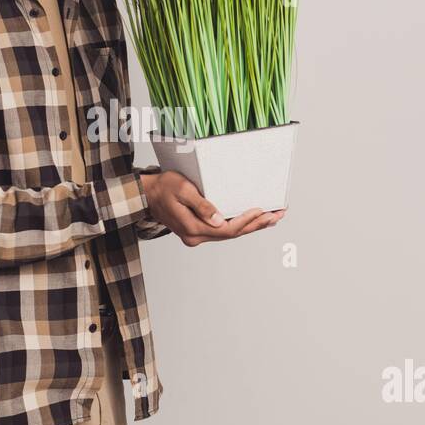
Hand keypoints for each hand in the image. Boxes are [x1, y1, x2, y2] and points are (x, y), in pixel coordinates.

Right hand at [139, 171, 284, 246]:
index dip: (247, 221)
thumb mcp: (182, 190)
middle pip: (233, 234)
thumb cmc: (163, 188)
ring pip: (230, 233)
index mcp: (193, 228)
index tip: (263, 211)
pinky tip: (253, 221)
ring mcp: (197, 236)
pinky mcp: (199, 231)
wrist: (147, 195)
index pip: (227, 229)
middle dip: (257, 224)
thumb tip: (219, 219)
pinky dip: (240, 225)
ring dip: (252, 226)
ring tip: (272, 218)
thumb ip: (201, 205)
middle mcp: (196, 236)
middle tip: (278, 215)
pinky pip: (223, 231)